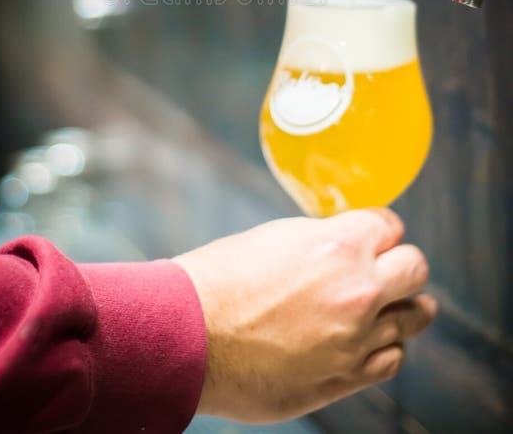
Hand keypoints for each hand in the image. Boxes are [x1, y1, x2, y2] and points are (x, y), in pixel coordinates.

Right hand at [173, 209, 435, 422]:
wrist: (188, 335)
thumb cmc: (221, 280)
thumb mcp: (276, 237)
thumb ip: (322, 239)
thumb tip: (347, 244)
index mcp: (339, 245)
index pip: (390, 225)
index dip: (379, 229)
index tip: (373, 237)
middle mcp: (358, 289)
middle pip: (416, 267)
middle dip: (400, 264)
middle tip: (384, 269)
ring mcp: (356, 338)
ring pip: (414, 315)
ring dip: (400, 307)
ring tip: (386, 307)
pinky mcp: (346, 378)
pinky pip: (393, 358)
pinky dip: (383, 347)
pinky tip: (365, 341)